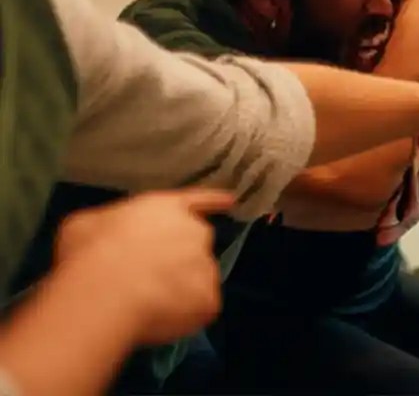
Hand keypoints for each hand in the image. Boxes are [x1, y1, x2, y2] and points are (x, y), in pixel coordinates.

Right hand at [54, 189, 234, 345]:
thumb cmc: (91, 251)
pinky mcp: (209, 300)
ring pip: (196, 280)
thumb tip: (109, 236)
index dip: (213, 201)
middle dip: (179, 259)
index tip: (231, 200)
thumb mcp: (86, 225)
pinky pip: (197, 310)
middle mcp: (196, 233)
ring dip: (179, 290)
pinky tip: (155, 320)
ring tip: (145, 303)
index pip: (197, 200)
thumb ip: (110, 227)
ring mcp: (207, 268)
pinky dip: (181, 317)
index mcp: (168, 209)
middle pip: (195, 245)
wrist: (108, 290)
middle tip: (147, 278)